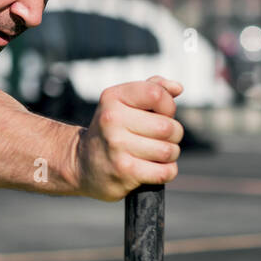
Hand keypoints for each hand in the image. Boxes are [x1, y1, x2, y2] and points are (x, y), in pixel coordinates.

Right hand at [75, 76, 183, 201]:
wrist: (82, 163)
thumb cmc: (112, 129)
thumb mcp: (124, 102)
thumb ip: (152, 88)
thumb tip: (178, 88)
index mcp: (113, 97)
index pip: (157, 95)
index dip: (168, 106)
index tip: (159, 114)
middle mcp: (112, 119)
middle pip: (168, 127)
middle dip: (173, 134)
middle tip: (158, 138)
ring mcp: (117, 146)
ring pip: (169, 151)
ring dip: (170, 154)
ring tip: (155, 153)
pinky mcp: (124, 171)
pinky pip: (165, 171)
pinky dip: (167, 171)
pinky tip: (153, 168)